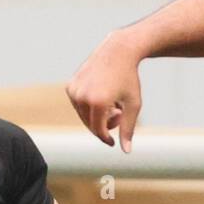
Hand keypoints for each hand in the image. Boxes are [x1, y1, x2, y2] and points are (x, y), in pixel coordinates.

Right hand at [66, 32, 142, 151]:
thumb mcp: (133, 105)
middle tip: (118, 114)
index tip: (113, 142)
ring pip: (83, 117)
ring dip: (97, 116)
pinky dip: (90, 107)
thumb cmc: (129, 79)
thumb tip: (126, 152)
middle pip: (90, 125)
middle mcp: (82, 96)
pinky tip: (103, 97)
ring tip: (113, 105)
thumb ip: (128, 129)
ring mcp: (74, 90)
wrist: (117, 51)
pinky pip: (79, 106)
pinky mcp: (70, 86)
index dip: (106, 139)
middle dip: (104, 125)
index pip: (98, 131)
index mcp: (98, 102)